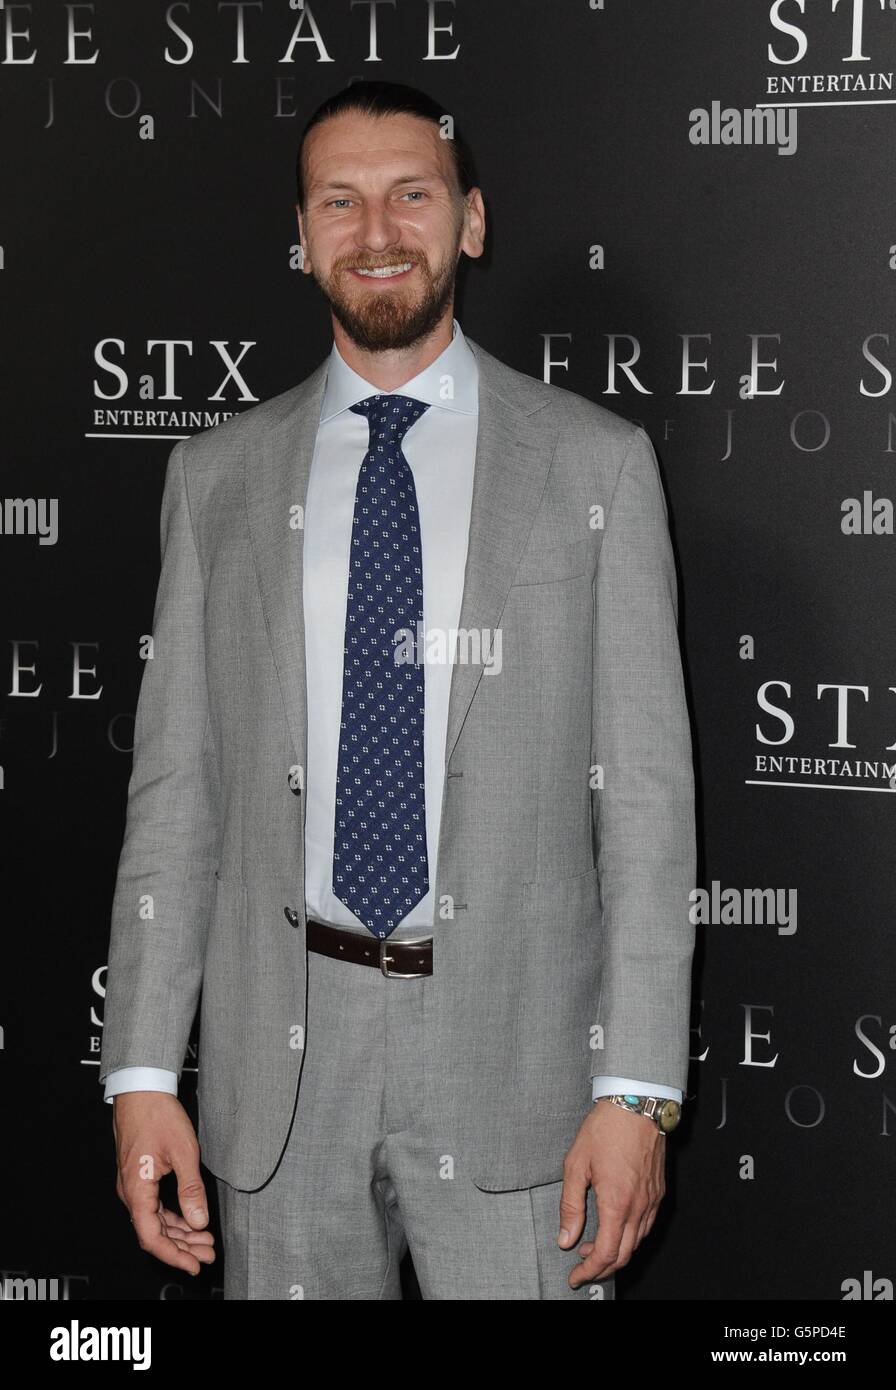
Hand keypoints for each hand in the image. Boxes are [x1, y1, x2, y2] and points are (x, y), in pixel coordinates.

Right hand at [112, 1091, 215, 1275]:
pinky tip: (191, 1220)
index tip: (193, 1264)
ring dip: (179, 1233)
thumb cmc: (157, 1115)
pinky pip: (155, 1207)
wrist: (142, 1090)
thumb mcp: (183, 1152)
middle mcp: (131, 1192)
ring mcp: (134, 1186)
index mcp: (137, 1190)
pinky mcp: (140, 1178)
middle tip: (207, 1254)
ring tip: (204, 1240)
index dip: (173, 1256)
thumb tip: (199, 1220)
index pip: (151, 1238)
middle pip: (154, 1233)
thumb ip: (191, 1189)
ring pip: (155, 1221)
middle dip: (182, 1247)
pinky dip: (173, 1217)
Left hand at [559, 1097, 665, 1288]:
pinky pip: (646, 1226)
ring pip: (636, 1242)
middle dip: (602, 1268)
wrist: (636, 1105)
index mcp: (617, 1202)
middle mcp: (638, 1206)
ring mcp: (652, 1200)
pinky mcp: (658, 1192)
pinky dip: (630, 1237)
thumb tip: (566, 1237)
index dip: (589, 1271)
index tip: (576, 1276)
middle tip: (582, 1267)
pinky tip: (615, 1227)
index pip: (605, 1253)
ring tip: (593, 1245)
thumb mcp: (576, 1164)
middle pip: (623, 1255)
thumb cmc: (607, 1128)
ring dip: (615, 1252)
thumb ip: (570, 1205)